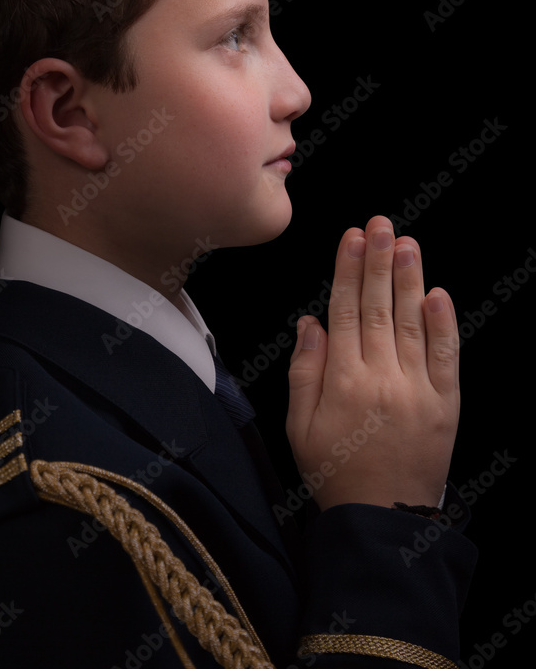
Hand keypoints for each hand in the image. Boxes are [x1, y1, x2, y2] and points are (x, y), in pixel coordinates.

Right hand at [286, 215, 458, 509]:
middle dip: (378, 261)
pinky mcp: (446, 405)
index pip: (345, 312)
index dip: (347, 271)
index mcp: (342, 382)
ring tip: (406, 243)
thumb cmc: (335, 472)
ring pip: (412, 323)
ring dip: (409, 280)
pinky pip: (446, 358)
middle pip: (378, 308)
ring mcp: (417, 390)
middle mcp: (381, 378)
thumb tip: (310, 323)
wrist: (382, 521)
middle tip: (380, 224)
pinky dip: (444, 324)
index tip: (351, 237)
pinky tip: (438, 294)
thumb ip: (303, 372)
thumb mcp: (299, 427)